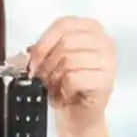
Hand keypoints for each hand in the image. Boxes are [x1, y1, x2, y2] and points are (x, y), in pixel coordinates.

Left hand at [26, 16, 116, 133]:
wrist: (79, 112)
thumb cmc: (66, 84)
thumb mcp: (51, 61)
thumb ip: (41, 50)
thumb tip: (28, 54)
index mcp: (90, 29)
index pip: (63, 24)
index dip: (44, 43)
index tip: (34, 60)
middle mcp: (103, 42)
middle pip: (66, 42)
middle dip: (47, 63)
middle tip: (43, 77)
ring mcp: (108, 60)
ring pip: (69, 60)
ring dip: (54, 78)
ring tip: (56, 87)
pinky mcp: (106, 80)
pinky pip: (73, 78)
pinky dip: (63, 89)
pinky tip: (66, 94)